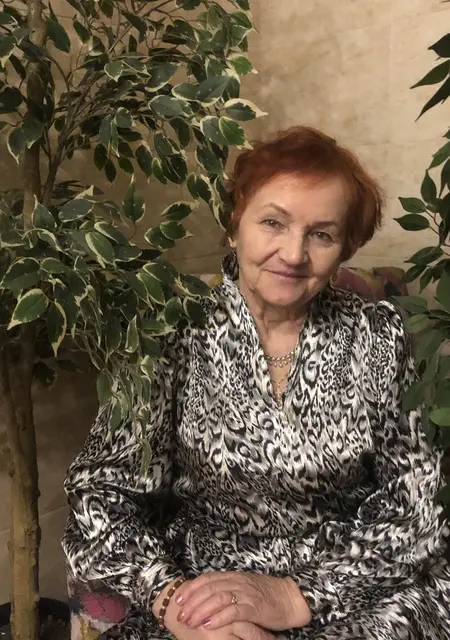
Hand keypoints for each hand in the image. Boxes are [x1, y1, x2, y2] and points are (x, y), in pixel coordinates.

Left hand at [173, 572, 310, 631]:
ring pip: (218, 598)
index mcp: (234, 577)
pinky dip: (219, 617)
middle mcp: (238, 582)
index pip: (207, 579)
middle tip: (180, 615)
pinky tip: (209, 624)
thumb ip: (227, 589)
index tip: (178, 599)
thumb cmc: (266, 595)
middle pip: (209, 589)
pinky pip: (234, 611)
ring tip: (190, 621)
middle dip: (192, 602)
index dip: (191, 588)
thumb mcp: (243, 588)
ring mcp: (246, 594)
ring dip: (201, 610)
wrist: (290, 598)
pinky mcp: (255, 607)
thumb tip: (206, 596)